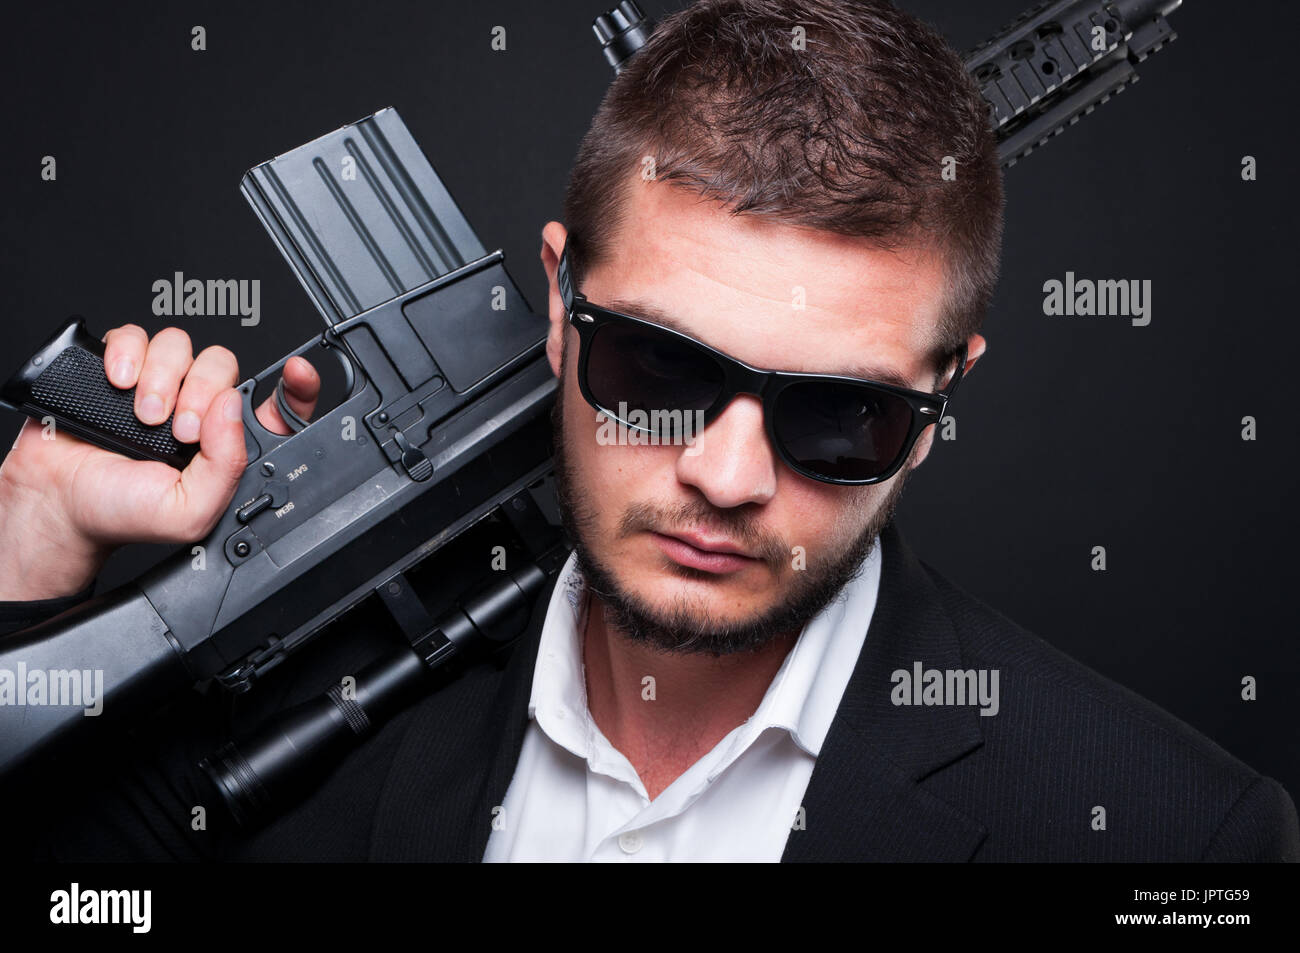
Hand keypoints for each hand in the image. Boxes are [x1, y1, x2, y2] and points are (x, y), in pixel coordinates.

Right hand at [0, 324, 319, 599]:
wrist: (60, 505)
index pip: (273, 405)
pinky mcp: (120, 367)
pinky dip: (128, 353)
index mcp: (225, 442)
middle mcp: (196, 407)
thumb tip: (230, 407)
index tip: (299, 373)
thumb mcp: (192, 510)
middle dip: (202, 391)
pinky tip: (120, 383)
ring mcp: (158, 384)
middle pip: (221, 365)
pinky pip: (134, 335)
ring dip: (162, 378)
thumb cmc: (124, 513)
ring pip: (180, 345)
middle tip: (182, 429)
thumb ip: (226, 466)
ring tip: (145, 416)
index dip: (294, 386)